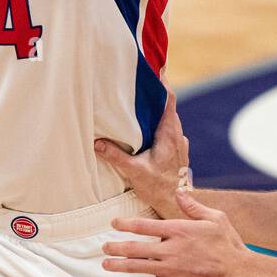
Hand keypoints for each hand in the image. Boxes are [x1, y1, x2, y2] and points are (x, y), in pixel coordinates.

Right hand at [95, 89, 191, 218]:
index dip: (162, 84)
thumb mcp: (134, 172)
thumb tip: (96, 143)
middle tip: (140, 83)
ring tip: (140, 102)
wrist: (177, 207)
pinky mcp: (177, 151)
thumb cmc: (159, 189)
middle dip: (155, 95)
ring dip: (156, 110)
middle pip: (168, 107)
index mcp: (170, 134)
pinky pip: (168, 130)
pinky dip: (158, 124)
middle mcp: (177, 135)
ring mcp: (179, 143)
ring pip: (168, 119)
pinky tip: (146, 128)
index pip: (169, 100)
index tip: (155, 70)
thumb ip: (115, 156)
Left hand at [102, 189, 250, 276]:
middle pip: (133, 247)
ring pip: (135, 268)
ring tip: (106, 263)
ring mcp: (170, 270)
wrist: (238, 272)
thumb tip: (179, 192)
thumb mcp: (215, 217)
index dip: (125, 224)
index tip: (115, 223)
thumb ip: (193, 206)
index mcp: (178, 230)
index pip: (143, 225)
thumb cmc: (228, 244)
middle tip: (105, 246)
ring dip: (117, 265)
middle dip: (115, 246)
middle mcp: (170, 249)